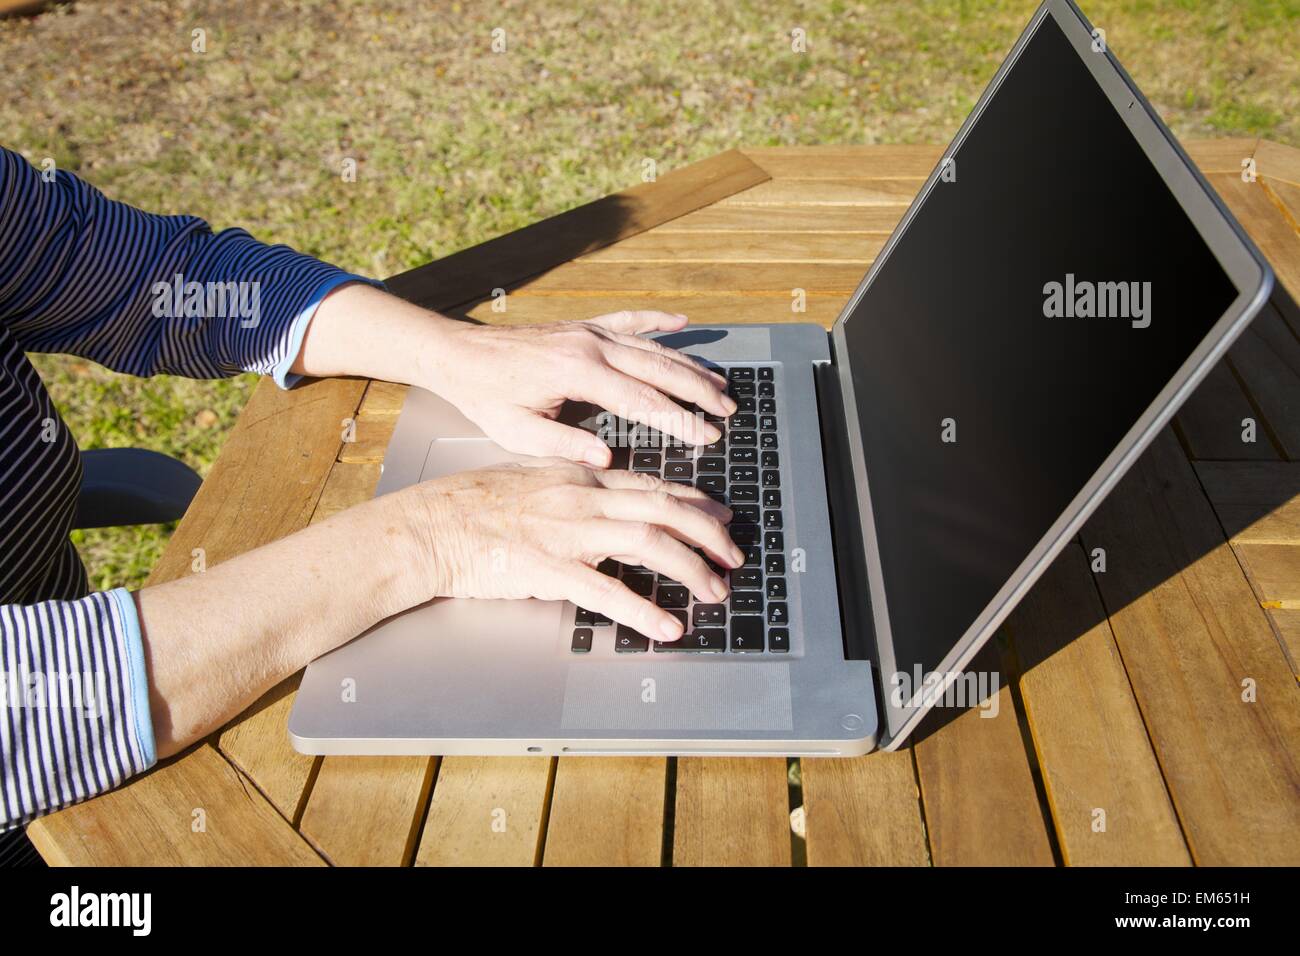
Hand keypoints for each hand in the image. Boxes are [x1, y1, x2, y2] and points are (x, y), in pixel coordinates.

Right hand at [396, 460, 744, 640]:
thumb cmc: (468, 505)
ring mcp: (568, 533)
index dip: (695, 503)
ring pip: (650, 542)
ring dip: (692, 568)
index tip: (721, 517)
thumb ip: (571, 486)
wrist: (427, 527)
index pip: (651, 485)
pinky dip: (644, 611)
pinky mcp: (550, 570)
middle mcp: (582, 499)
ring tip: (714, 591)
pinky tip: (668, 627)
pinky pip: (608, 592)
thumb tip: (606, 497)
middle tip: (734, 556)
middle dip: (710, 534)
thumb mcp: (528, 478)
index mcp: (579, 477)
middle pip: (666, 508)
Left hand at [420, 310, 737, 464]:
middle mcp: (590, 345)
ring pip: (652, 347)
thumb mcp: (518, 432)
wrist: (459, 354)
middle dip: (698, 391)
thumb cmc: (486, 395)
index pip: (642, 401)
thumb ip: (565, 446)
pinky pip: (629, 320)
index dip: (679, 421)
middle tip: (729, 410)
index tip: (707, 436)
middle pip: (659, 369)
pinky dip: (657, 322)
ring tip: (719, 383)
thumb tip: (608, 460)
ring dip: (689, 365)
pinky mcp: (583, 326)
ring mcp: (589, 332)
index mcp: (577, 373)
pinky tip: (682, 324)